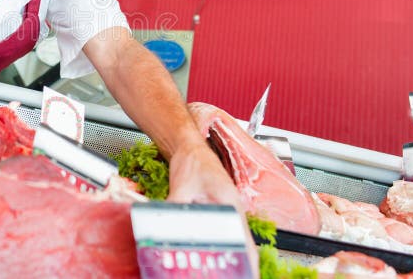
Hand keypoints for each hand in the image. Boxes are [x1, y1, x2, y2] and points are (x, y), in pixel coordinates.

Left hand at [167, 140, 258, 275]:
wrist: (188, 147)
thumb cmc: (194, 160)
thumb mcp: (183, 186)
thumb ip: (176, 206)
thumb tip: (164, 222)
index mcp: (230, 204)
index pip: (244, 238)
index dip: (247, 257)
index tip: (248, 271)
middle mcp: (230, 209)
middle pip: (237, 241)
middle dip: (234, 258)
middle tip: (223, 271)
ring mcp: (223, 210)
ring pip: (226, 237)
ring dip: (221, 250)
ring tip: (212, 265)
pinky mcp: (212, 210)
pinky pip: (214, 231)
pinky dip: (209, 241)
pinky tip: (200, 250)